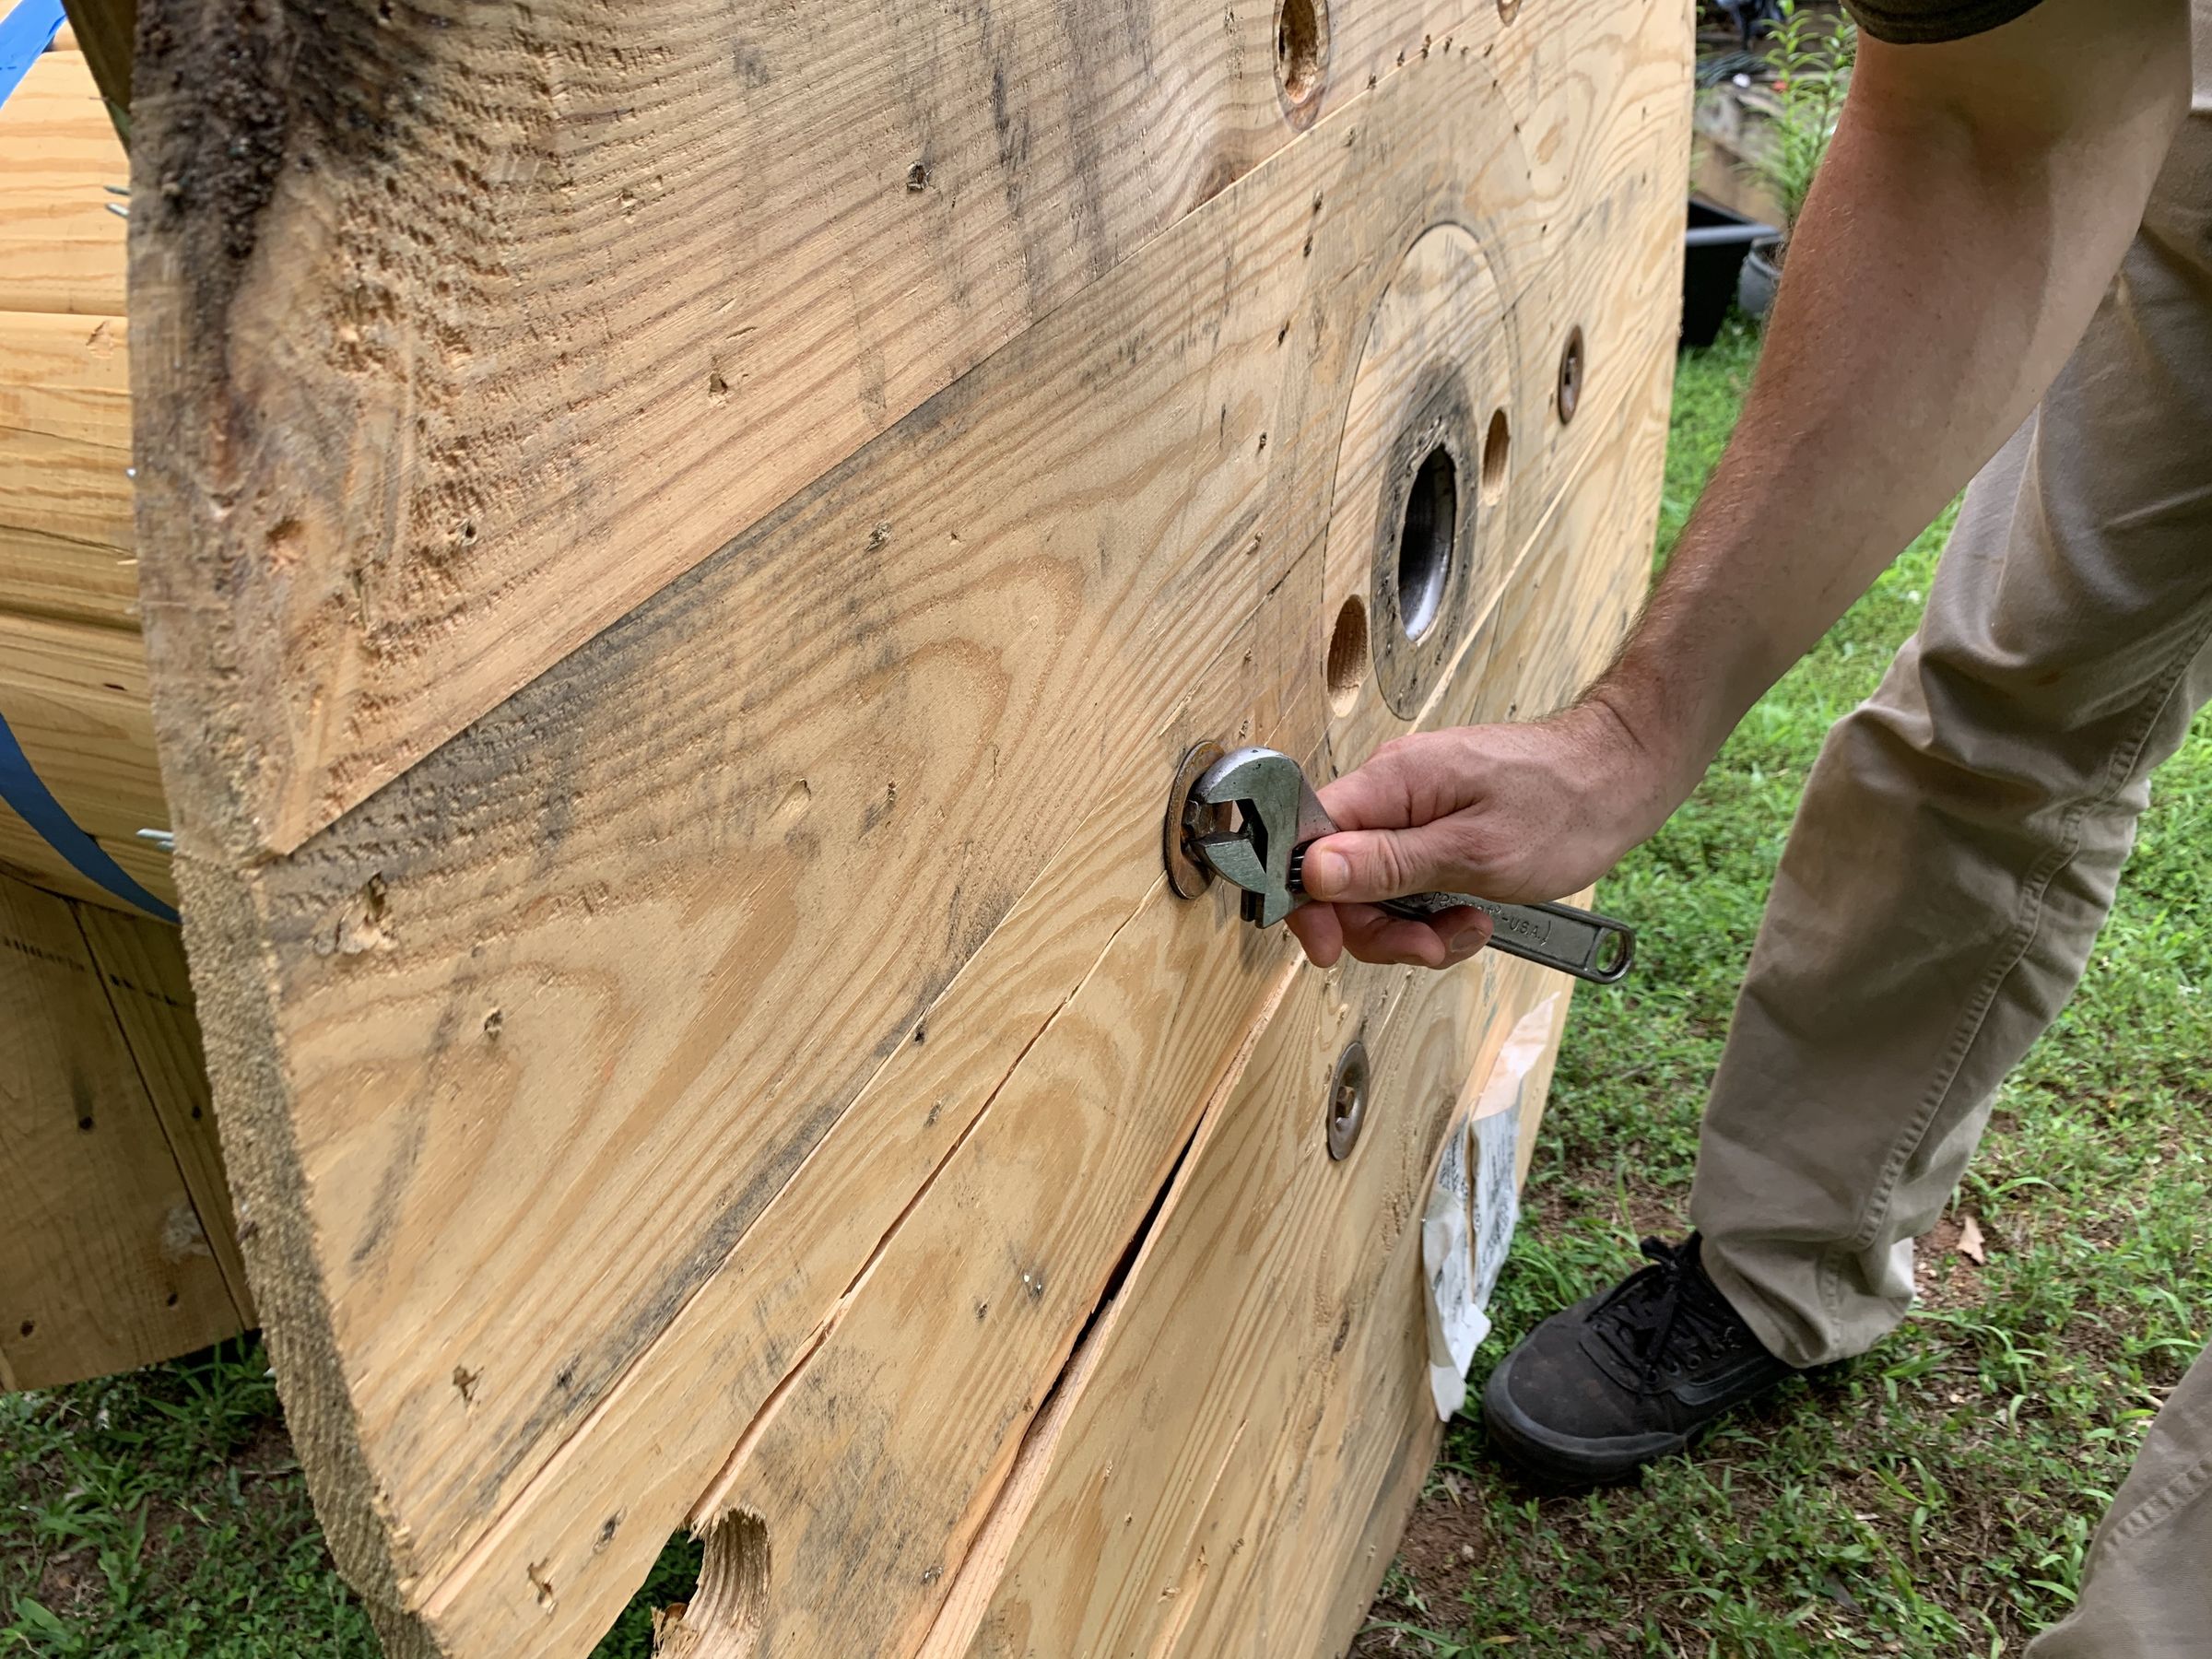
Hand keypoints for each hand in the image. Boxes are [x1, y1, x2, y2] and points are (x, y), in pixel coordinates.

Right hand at [1286, 700, 1681, 968]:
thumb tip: (1311, 870)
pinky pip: (1409, 882)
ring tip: (1465, 930)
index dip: (1307, 900)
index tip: (1331, 945)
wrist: (1622, 776)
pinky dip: (1434, 914)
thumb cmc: (1565, 805)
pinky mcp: (1437, 827)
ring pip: (1374, 889)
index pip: (1305, 839)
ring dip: (1412, 927)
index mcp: (1390, 783)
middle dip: (1375, 927)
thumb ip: (1389, 863)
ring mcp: (1414, 810)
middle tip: (1426, 948)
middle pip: (1337, 876)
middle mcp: (1392, 791)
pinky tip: (1473, 916)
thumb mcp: (1475, 852)